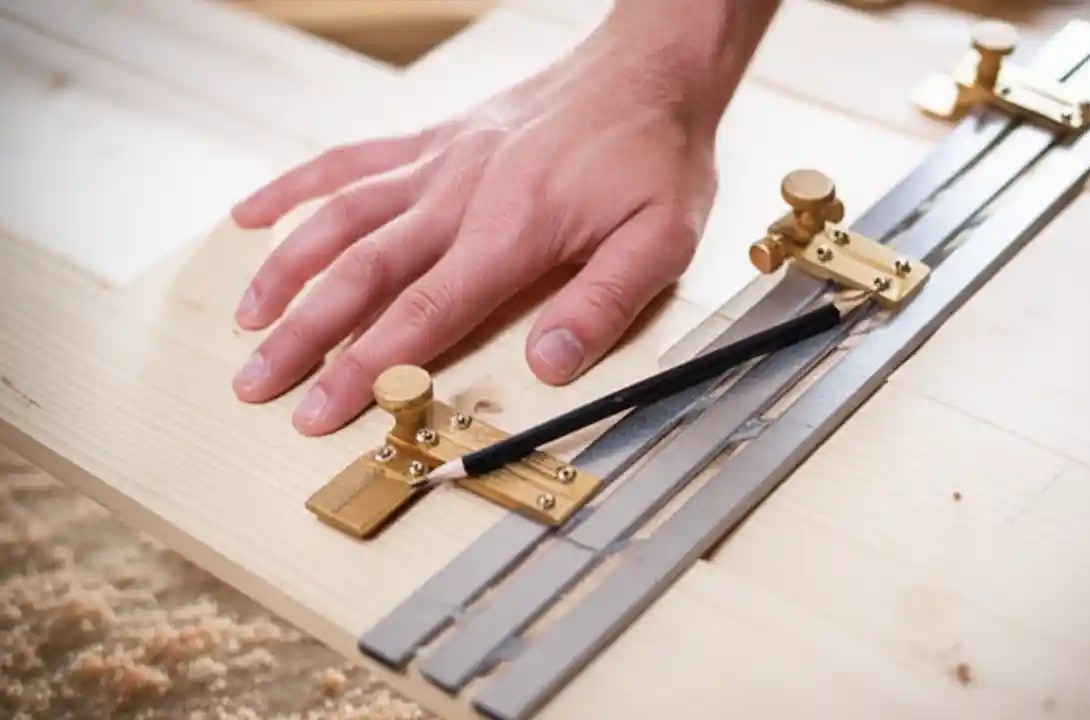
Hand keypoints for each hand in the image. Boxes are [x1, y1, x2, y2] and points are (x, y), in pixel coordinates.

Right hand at [230, 1, 779, 435]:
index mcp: (511, 230)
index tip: (318, 412)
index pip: (422, 313)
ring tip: (247, 321)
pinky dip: (297, 187)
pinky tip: (254, 214)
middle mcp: (460, 195)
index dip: (364, 368)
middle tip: (255, 384)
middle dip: (304, 336)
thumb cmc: (655, 155)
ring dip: (287, 271)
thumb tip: (548, 368)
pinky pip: (352, 160)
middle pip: (362, 273)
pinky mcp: (436, 139)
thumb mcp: (661, 238)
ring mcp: (441, 163)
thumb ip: (603, 303)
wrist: (648, 70)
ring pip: (341, 218)